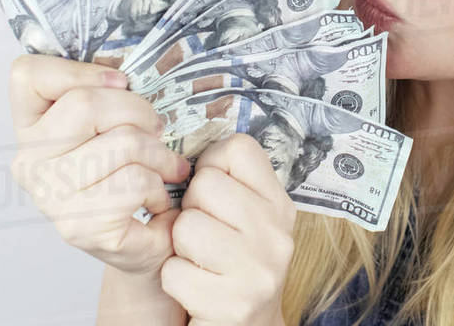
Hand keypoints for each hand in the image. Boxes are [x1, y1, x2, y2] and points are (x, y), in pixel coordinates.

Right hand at [7, 53, 191, 275]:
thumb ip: (107, 94)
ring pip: (122, 143)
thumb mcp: (111, 125)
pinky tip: (156, 198)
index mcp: (30, 128)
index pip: (26, 74)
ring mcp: (50, 196)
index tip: (120, 81)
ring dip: (160, 154)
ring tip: (166, 167)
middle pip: (85, 104)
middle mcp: (29, 162)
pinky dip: (160, 186)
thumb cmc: (126, 174)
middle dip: (139, 111)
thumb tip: (131, 70)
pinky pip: (135, 182)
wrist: (141, 244)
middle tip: (158, 129)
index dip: (80, 70)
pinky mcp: (79, 226)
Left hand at [160, 133, 295, 325]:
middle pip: (205, 185)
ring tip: (200, 261)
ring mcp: (260, 270)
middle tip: (203, 234)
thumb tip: (189, 150)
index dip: (211, 164)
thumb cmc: (231, 267)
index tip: (211, 190)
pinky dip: (174, 280)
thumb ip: (228, 185)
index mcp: (279, 205)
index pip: (239, 149)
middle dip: (190, 209)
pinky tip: (196, 287)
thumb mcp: (244, 221)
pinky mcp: (235, 304)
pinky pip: (174, 272)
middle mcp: (277, 234)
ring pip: (186, 227)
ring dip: (180, 247)